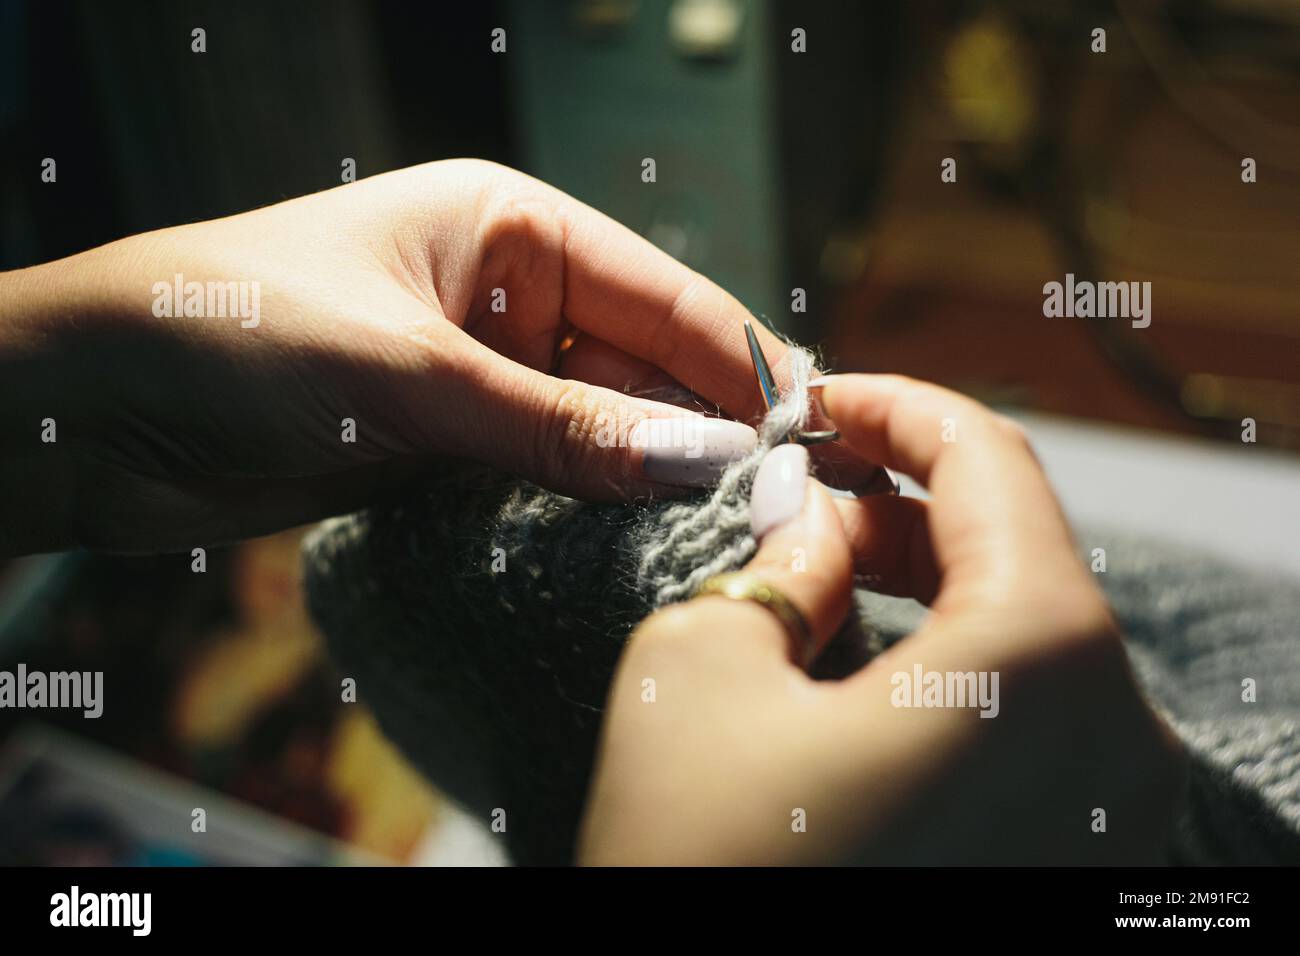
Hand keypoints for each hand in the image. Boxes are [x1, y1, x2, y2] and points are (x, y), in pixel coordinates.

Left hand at [0, 159, 792, 553]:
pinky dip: (585, 508)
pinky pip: (542, 474)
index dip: (739, 363)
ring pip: (597, 428)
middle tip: (783, 506)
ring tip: (725, 535)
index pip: (661, 293)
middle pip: (640, 365)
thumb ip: (559, 427)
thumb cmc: (233, 332)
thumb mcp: (410, 375)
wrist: (86, 407)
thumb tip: (703, 462)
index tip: (815, 432)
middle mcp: (504, 295)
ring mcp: (476, 373)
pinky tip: (634, 547)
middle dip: (702, 432)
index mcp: (508, 228)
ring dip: (647, 479)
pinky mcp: (444, 443)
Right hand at [578, 374, 1186, 864]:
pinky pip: (1024, 725)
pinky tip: (860, 673)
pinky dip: (948, 674)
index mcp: (1044, 662)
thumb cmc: (702, 866)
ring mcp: (1104, 818)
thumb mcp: (700, 668)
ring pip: (1024, 642)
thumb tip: (816, 516)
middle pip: (1021, 552)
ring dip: (927, 587)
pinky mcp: (1069, 864)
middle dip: (907, 503)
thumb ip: (775, 560)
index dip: (896, 408)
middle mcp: (1113, 741)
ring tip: (821, 576)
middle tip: (804, 490)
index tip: (820, 399)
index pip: (991, 464)